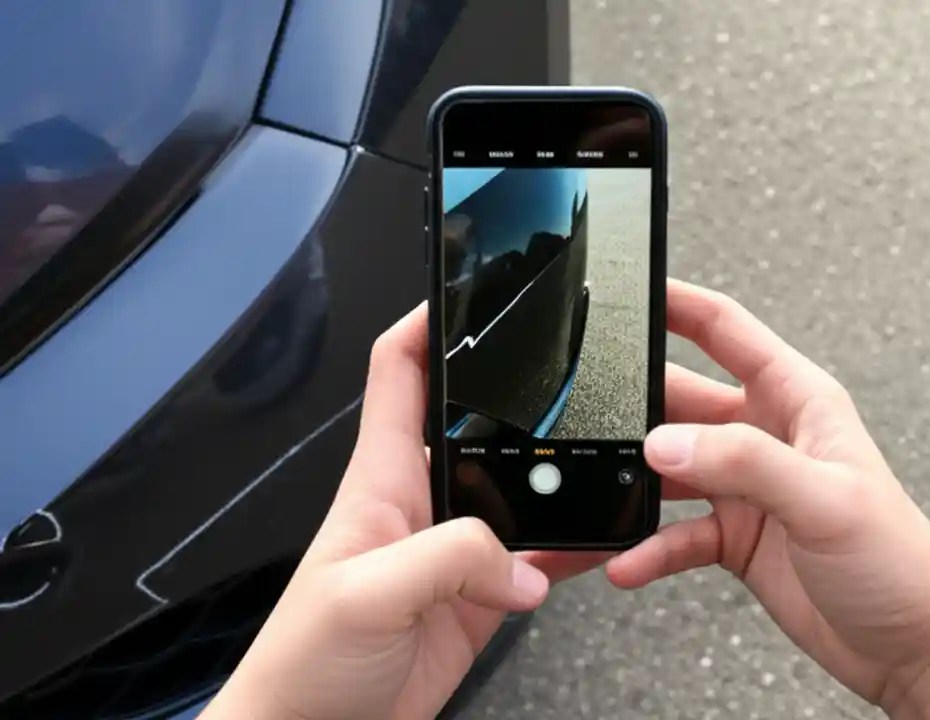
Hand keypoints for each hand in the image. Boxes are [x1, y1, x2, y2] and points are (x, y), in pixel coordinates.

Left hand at [203, 303, 598, 719]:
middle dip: (522, 400)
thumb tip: (518, 562)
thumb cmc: (302, 664)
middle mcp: (422, 506)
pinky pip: (538, 556)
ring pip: (521, 489)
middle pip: (479, 425)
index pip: (401, 374)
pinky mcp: (480, 596)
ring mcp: (453, 550)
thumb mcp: (366, 594)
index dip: (430, 321)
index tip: (469, 286)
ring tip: (597, 467)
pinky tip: (594, 544)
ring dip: (556, 482)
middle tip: (572, 381)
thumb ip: (446, 558)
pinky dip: (571, 550)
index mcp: (381, 482)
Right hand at [607, 280, 929, 718]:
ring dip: (629, 487)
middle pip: (680, 401)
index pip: (725, 330)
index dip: (676, 305)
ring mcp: (748, 489)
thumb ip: (745, 463)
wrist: (914, 646)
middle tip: (582, 419)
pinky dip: (647, 548)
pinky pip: (674, 534)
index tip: (626, 294)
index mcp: (797, 400)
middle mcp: (767, 436)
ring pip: (668, 471)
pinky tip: (627, 562)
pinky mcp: (736, 538)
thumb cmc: (901, 561)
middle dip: (632, 410)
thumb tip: (668, 441)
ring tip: (591, 502)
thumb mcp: (826, 499)